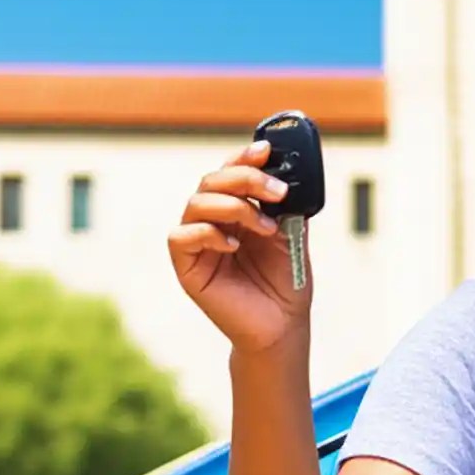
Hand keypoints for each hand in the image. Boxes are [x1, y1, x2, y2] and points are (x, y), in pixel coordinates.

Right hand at [168, 140, 311, 356]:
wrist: (283, 324)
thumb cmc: (286, 281)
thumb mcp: (292, 233)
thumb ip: (286, 204)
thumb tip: (288, 173)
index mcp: (237, 209)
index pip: (230, 172)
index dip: (243, 157)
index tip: (266, 150)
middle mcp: (214, 220)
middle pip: (212, 180)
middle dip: (245, 179)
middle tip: (277, 192)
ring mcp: (198, 242)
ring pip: (197, 202)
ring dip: (234, 206)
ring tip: (265, 226)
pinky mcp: (187, 266)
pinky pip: (181, 236)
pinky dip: (209, 234)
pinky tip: (234, 245)